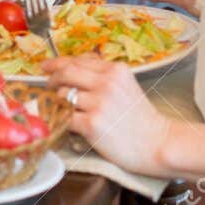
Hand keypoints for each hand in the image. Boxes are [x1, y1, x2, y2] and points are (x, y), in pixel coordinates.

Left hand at [39, 55, 173, 175]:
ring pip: (62, 95)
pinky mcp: (92, 124)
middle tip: (47, 85)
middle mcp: (106, 83)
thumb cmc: (142, 119)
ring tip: (60, 108)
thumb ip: (104, 75)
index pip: (78, 60)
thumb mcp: (126, 86)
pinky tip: (63, 122)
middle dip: (52, 78)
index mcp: (115, 70)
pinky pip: (65, 117)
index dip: (58, 63)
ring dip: (57, 102)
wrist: (158, 144)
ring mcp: (98, 103)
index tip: (46, 66)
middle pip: (65, 73)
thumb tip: (75, 66)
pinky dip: (61, 120)